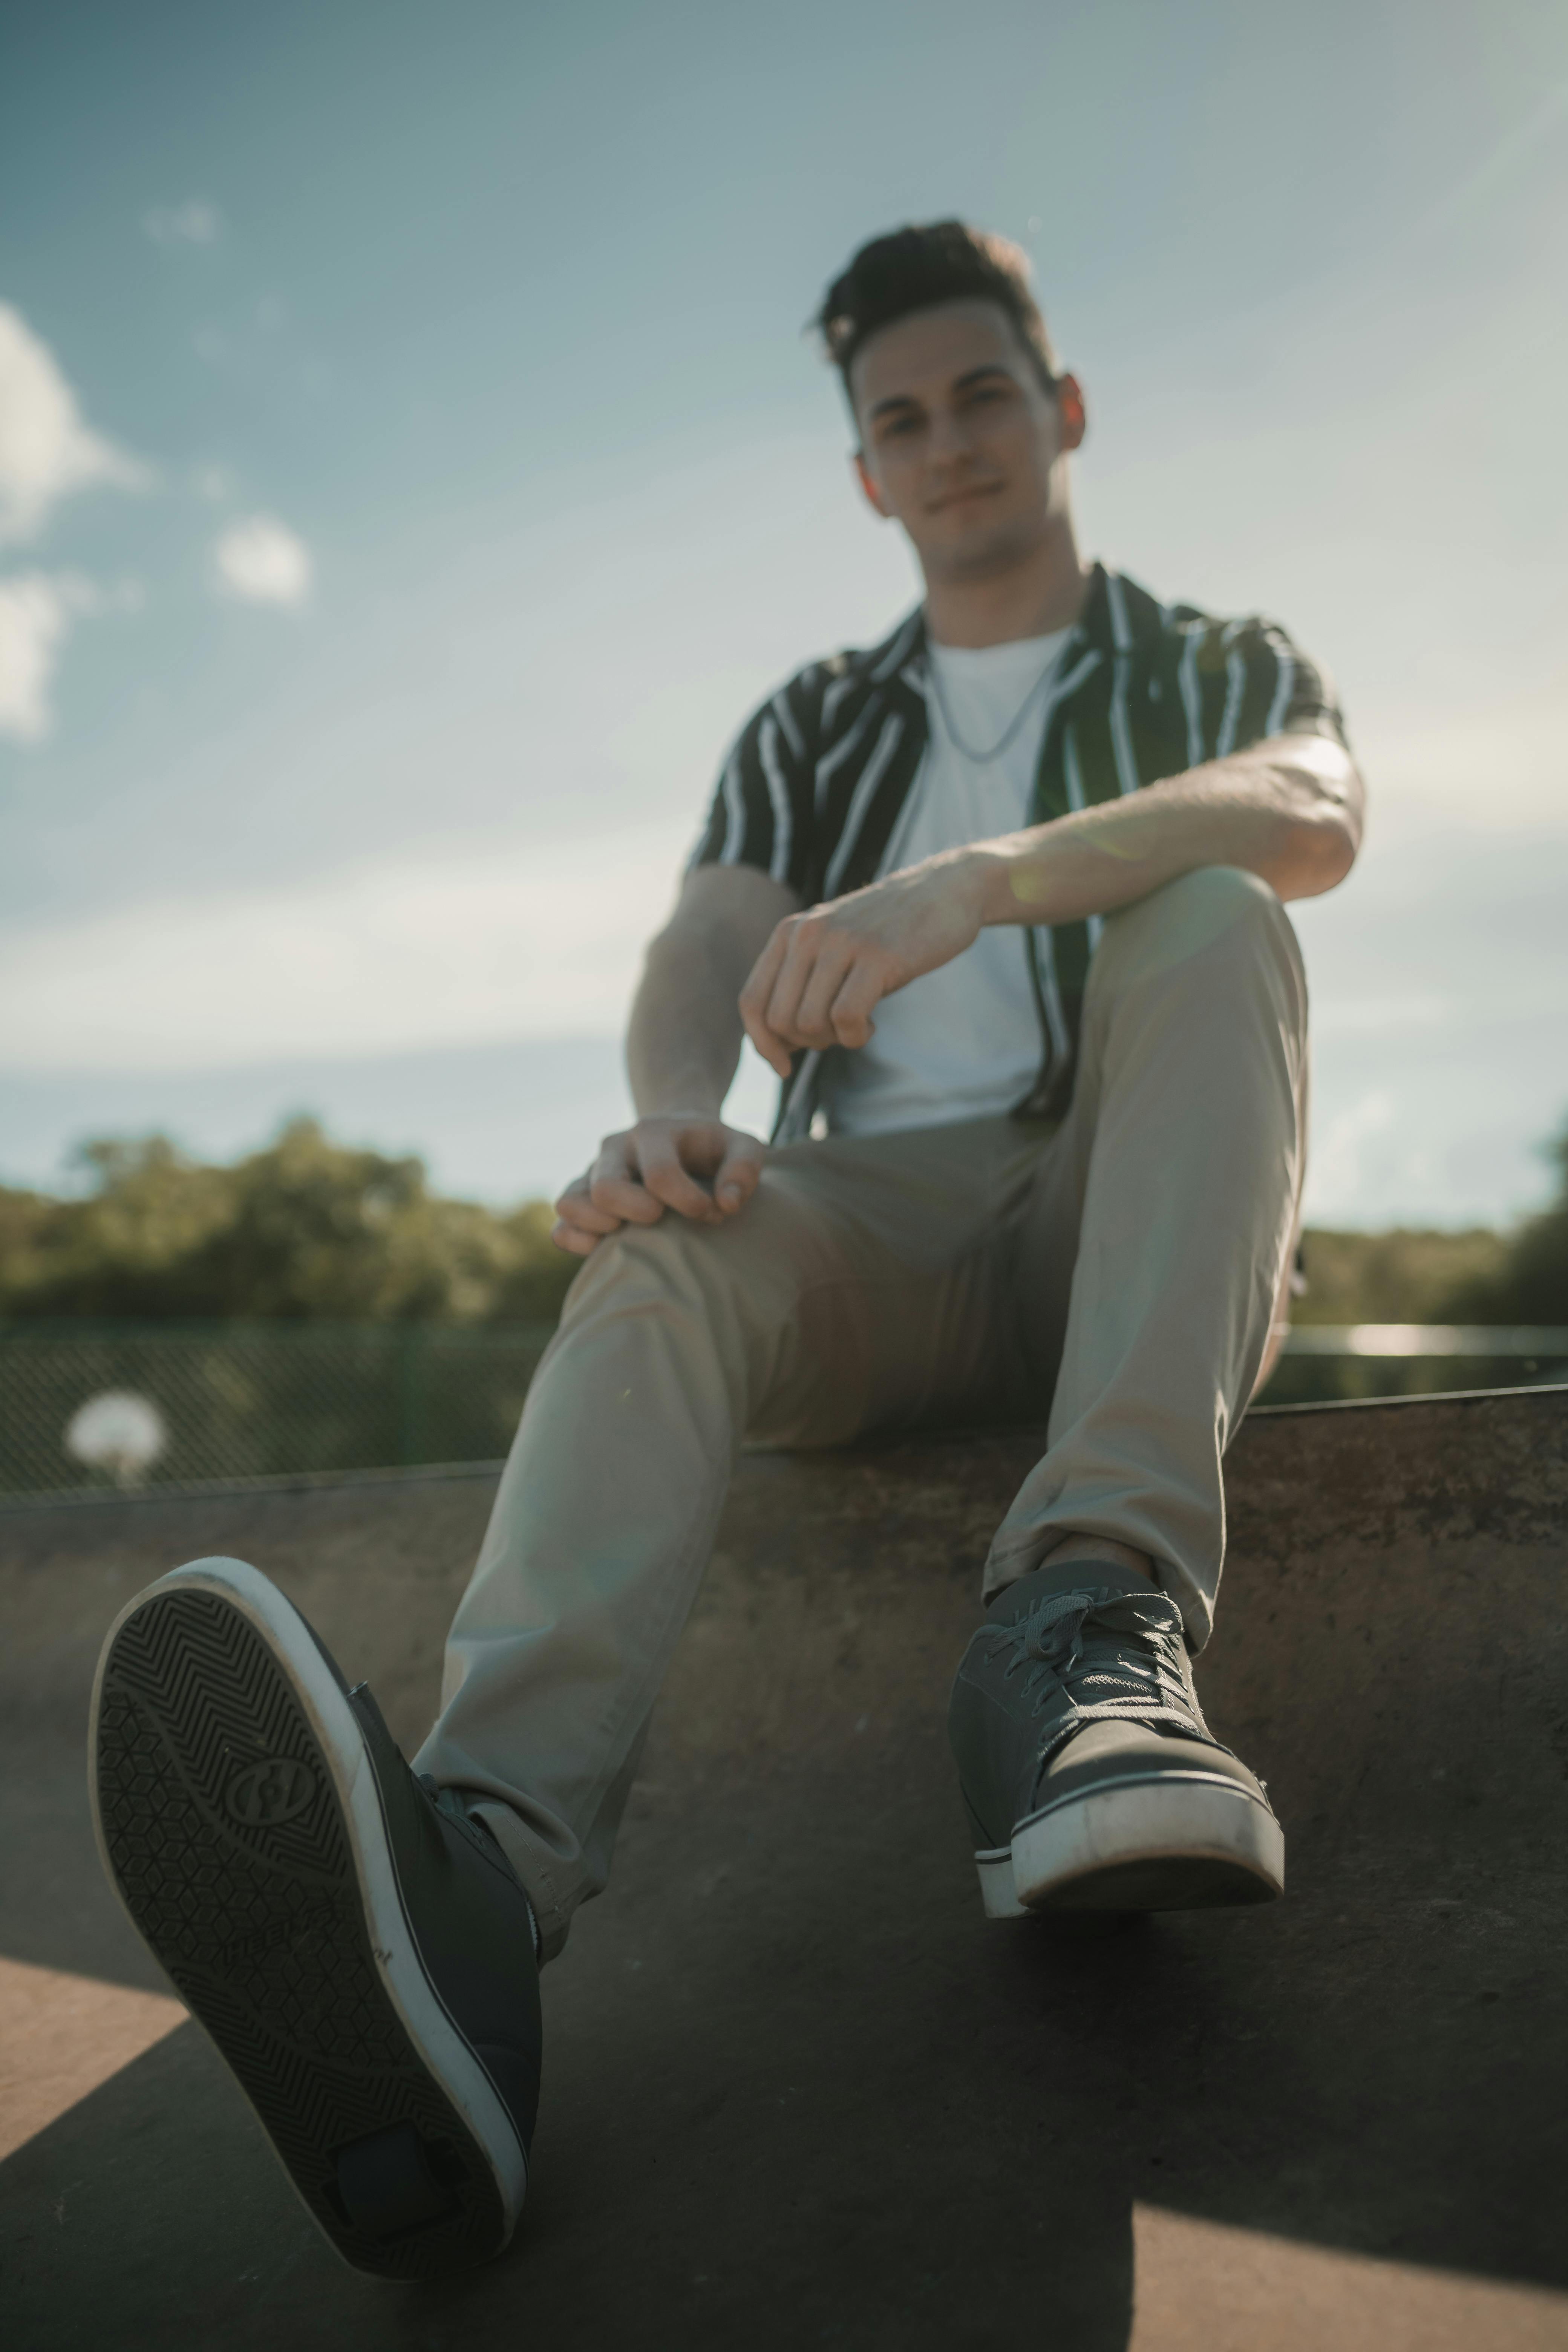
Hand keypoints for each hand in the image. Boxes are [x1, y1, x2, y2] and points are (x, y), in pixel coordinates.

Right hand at [551, 1114, 766, 1257]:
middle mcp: (614, 1149)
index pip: (660, 1175)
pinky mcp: (581, 1198)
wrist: (680, 1137)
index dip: (687, 1202)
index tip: (710, 1212)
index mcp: (653, 1132)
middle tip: (660, 1219)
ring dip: (600, 1226)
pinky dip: (575, 1239)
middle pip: (607, 1188)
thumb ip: (744, 1169)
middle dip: (638, 1213)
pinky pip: (560, 1224)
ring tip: (630, 1233)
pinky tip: (603, 1246)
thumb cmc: (714, 1150)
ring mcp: (592, 1173)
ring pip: (571, 1203)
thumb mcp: (742, 1147)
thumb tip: (725, 1204)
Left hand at [739, 850, 991, 1077]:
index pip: (751, 1000)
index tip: (785, 1067)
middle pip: (779, 1019)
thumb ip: (801, 984)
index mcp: (789, 933)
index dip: (762, 1044)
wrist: (945, 890)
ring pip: (809, 1022)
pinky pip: (846, 1018)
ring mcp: (841, 943)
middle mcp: (807, 934)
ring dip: (833, 1040)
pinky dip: (856, 1036)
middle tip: (836, 1035)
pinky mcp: (877, 956)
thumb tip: (777, 1045)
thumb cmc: (888, 933)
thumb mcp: (834, 949)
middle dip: (805, 1043)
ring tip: (857, 1025)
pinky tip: (871, 1026)